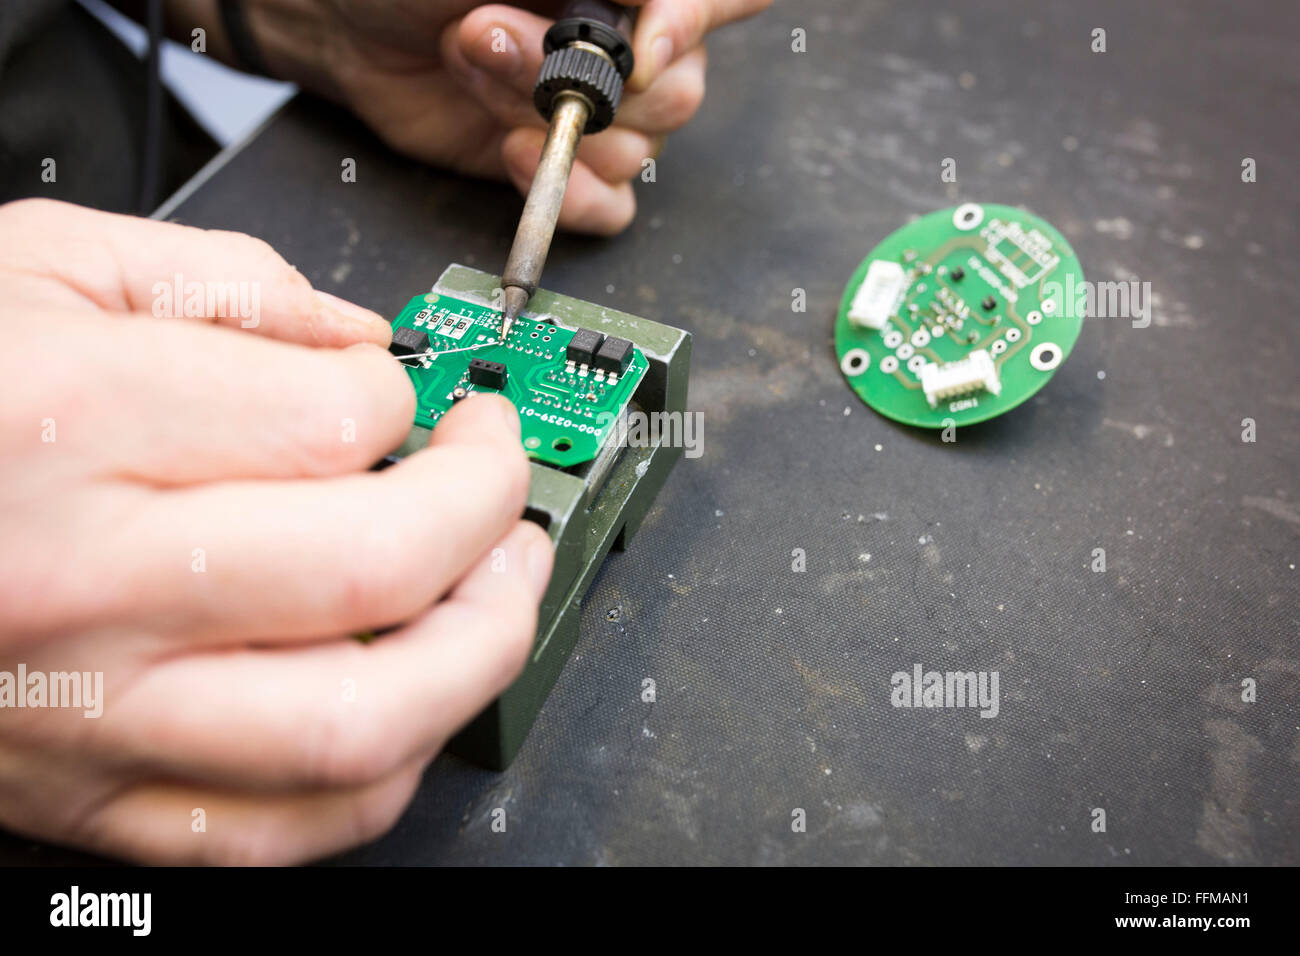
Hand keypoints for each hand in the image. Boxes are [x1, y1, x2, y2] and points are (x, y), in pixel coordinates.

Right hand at [0, 199, 552, 862]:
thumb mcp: (37, 270)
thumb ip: (220, 283)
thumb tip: (359, 339)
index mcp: (73, 420)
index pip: (337, 420)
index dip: (410, 397)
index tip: (410, 393)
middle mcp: (91, 581)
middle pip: (376, 569)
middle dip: (488, 508)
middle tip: (498, 472)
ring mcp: (99, 713)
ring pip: (361, 722)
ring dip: (481, 649)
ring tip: (503, 584)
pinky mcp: (97, 801)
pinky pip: (290, 825)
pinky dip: (389, 765)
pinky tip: (412, 693)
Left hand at [208, 0, 771, 233]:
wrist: (337, 21)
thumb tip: (660, 8)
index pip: (719, 1)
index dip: (694, 24)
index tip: (639, 46)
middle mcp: (622, 46)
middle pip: (679, 91)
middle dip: (578, 78)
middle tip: (493, 36)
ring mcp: (593, 110)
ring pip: (638, 152)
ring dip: (552, 126)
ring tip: (475, 75)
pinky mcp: (558, 164)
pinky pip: (610, 209)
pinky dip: (571, 197)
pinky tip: (516, 156)